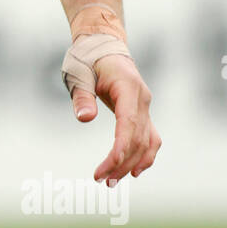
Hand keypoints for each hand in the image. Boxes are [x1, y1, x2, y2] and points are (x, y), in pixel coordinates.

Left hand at [70, 54, 161, 183]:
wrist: (102, 45)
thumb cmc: (87, 58)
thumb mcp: (78, 74)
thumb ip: (82, 96)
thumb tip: (84, 118)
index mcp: (127, 87)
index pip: (128, 123)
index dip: (121, 147)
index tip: (107, 167)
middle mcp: (142, 99)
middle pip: (138, 137)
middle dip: (121, 162)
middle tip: (101, 181)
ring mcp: (145, 106)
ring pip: (147, 141)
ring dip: (132, 164)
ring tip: (112, 182)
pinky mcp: (142, 112)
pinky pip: (150, 137)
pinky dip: (145, 156)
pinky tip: (133, 172)